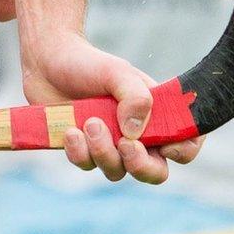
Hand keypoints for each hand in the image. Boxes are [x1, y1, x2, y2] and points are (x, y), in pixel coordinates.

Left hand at [22, 31, 200, 183]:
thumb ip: (135, 97)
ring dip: (104, 152)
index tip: (166, 145)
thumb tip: (135, 133)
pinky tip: (71, 131)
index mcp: (156, 115)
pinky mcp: (83, 150)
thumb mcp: (117, 72)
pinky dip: (79, 152)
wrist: (48, 61)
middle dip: (142, 166)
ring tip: (89, 122)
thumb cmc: (89, 64)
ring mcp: (109, 145)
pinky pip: (87, 165)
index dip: (184, 150)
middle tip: (126, 144)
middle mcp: (137, 135)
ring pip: (117, 171)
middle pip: (155, 172)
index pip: (186, 142)